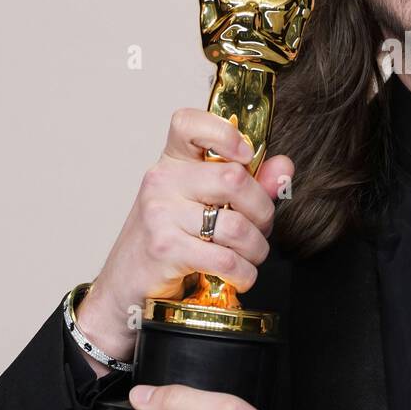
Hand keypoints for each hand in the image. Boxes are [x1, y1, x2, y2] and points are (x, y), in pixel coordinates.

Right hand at [75, 108, 293, 369]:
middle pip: (234, 179)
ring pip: (237, 226)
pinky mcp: (165, 249)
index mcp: (172, 161)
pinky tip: (239, 276)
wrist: (126, 287)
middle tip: (260, 228)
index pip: (188, 122)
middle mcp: (162, 181)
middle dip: (262, 211)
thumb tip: (284, 168)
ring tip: (251, 255)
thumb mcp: (206, 204)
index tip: (245, 155)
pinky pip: (226, 260)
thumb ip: (250, 183)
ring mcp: (160, 214)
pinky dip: (244, 274)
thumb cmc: (170, 240)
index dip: (224, 132)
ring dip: (256, 248)